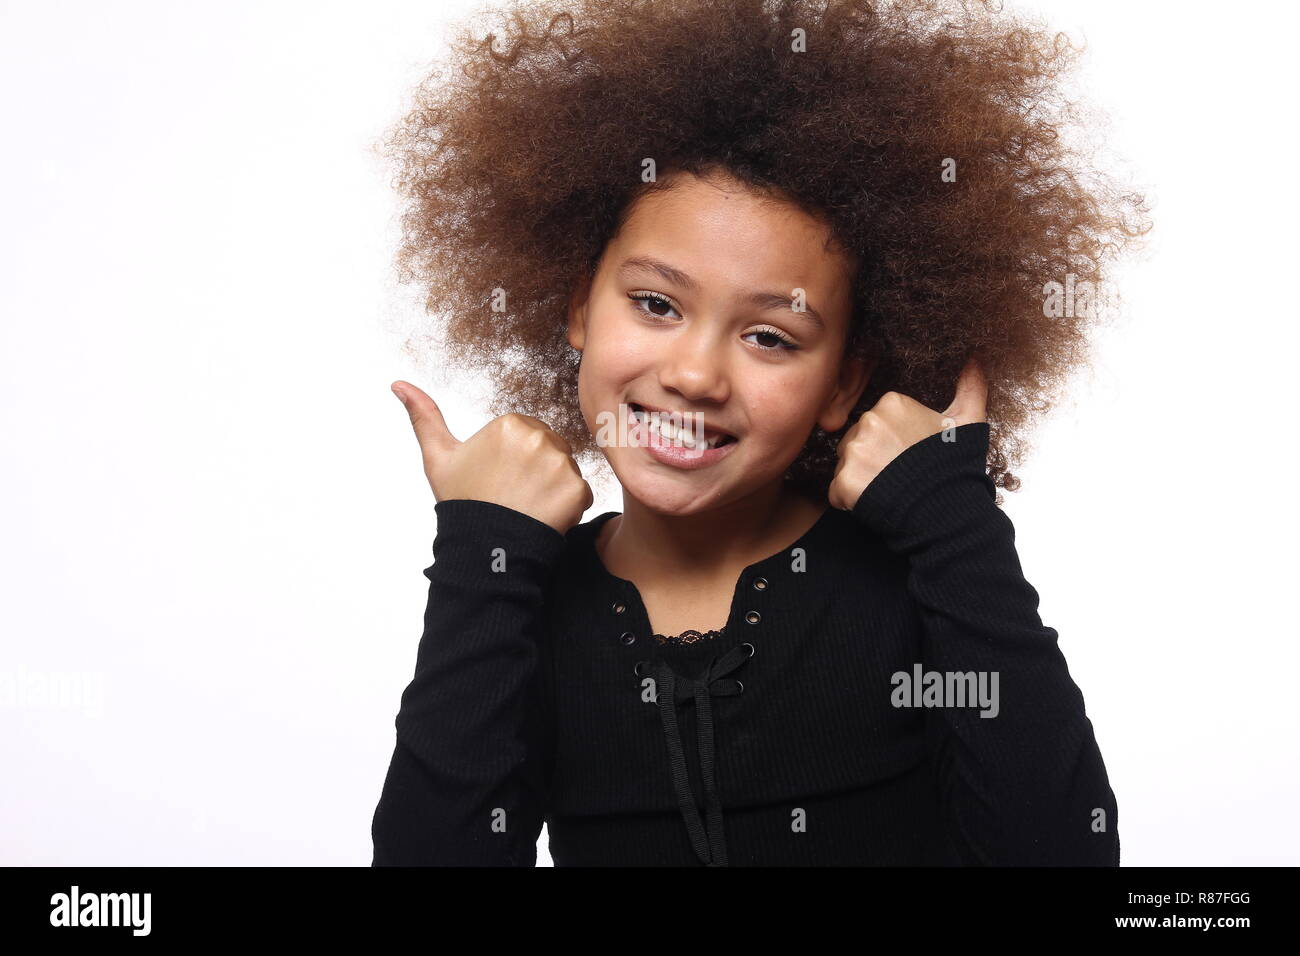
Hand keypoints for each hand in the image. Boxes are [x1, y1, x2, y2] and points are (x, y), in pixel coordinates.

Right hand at [392, 380, 593, 534]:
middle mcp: (538, 437)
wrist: (483, 549)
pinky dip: (568, 507)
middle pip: (550, 449)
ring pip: (565, 470)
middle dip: (537, 470)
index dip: (515, 459)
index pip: (527, 435)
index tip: (499, 479)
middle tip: (513, 495)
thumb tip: (397, 383)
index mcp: (509, 424)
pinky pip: (580, 493)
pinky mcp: (577, 490)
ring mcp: (560, 464)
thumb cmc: (462, 502)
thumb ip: (424, 417)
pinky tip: (543, 517)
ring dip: (553, 487)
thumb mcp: (438, 457)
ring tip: (527, 506)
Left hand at [827, 357, 987, 510]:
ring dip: (861, 480)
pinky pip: (837, 492)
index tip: (910, 456)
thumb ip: (971, 386)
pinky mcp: (844, 482)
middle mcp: (869, 420)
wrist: (947, 511)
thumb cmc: (956, 467)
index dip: (891, 444)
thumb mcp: (970, 422)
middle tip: (899, 475)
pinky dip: (851, 502)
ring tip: (890, 489)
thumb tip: (977, 356)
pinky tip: (876, 503)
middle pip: (857, 441)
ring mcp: (855, 451)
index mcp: (892, 403)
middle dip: (872, 460)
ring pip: (846, 466)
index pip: (876, 423)